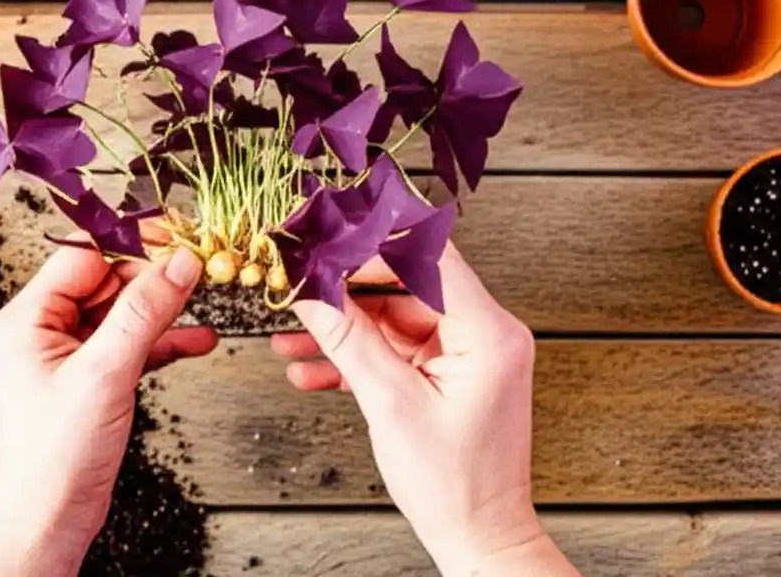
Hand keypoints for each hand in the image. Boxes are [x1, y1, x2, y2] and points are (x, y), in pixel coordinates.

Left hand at [0, 246, 213, 576]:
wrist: (47, 525)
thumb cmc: (53, 459)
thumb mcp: (104, 373)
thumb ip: (144, 313)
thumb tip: (178, 263)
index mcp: (27, 319)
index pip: (83, 258)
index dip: (130, 246)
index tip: (175, 237)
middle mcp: (42, 332)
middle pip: (106, 282)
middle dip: (153, 278)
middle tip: (199, 269)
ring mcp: (67, 358)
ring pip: (123, 315)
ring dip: (164, 311)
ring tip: (205, 299)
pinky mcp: (90, 383)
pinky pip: (130, 348)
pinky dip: (163, 343)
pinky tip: (198, 340)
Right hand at [272, 244, 577, 575]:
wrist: (478, 536)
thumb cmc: (456, 485)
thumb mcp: (390, 405)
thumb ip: (348, 339)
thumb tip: (311, 292)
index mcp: (488, 332)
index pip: (428, 256)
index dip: (372, 244)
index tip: (325, 245)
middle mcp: (485, 334)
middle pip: (405, 283)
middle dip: (345, 287)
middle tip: (299, 283)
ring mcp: (467, 353)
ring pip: (392, 317)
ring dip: (341, 326)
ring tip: (292, 331)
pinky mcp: (449, 373)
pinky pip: (396, 348)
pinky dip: (357, 355)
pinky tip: (311, 366)